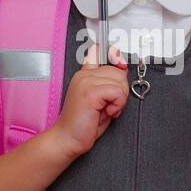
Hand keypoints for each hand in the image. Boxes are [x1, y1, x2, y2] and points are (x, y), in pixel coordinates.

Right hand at [47, 42, 128, 158]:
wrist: (67, 139)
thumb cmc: (83, 124)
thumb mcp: (101, 101)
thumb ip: (109, 85)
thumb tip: (122, 71)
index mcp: (84, 74)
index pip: (98, 51)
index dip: (113, 55)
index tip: (119, 62)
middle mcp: (84, 75)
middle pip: (118, 71)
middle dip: (121, 91)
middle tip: (110, 105)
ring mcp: (85, 81)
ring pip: (120, 81)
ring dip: (119, 100)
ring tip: (106, 110)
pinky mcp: (90, 92)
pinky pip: (117, 92)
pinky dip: (117, 105)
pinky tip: (107, 112)